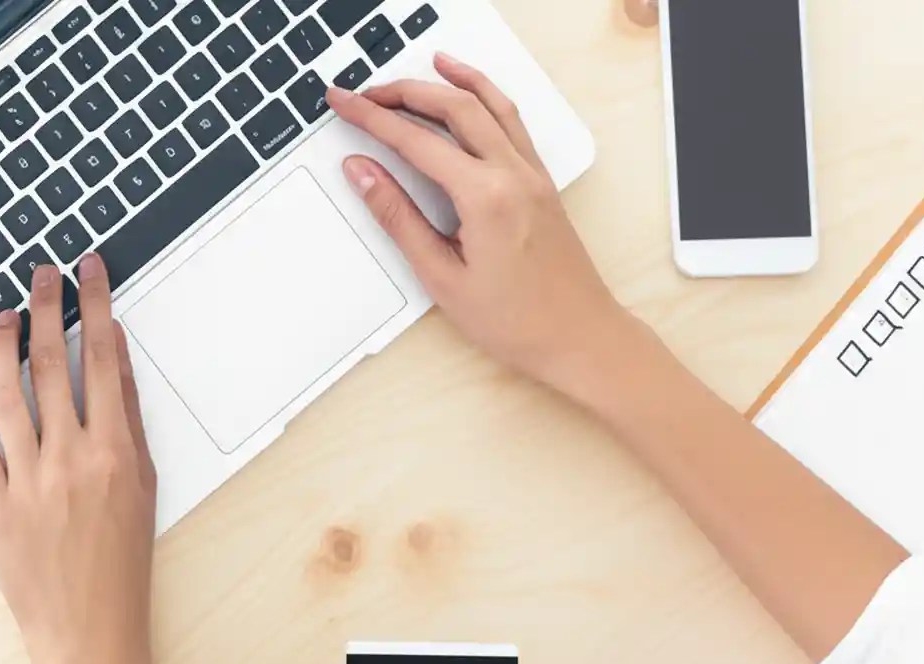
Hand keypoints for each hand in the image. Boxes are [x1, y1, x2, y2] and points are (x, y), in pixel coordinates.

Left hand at [0, 254, 156, 663]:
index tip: (91, 272)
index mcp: (115, 452)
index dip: (96, 306)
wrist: (88, 625)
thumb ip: (130, 418)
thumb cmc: (124, 559)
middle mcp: (68, 458)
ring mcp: (25, 479)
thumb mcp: (144, 482)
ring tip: (6, 314)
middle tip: (45, 273)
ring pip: (7, 392)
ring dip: (4, 344)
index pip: (104, 359)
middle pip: (51, 363)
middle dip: (48, 307)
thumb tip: (116, 361)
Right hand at [326, 53, 631, 394]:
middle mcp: (514, 175)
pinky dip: (489, 100)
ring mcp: (534, 176)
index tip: (344, 103)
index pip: (416, 141)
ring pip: (492, 106)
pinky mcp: (543, 185)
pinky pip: (514, 125)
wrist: (580, 338)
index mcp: (486, 197)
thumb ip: (399, 218)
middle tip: (367, 92)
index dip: (372, 117)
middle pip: (455, 108)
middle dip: (406, 91)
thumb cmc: (517, 322)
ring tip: (428, 64)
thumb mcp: (442, 277)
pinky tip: (475, 97)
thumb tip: (363, 173)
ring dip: (455, 81)